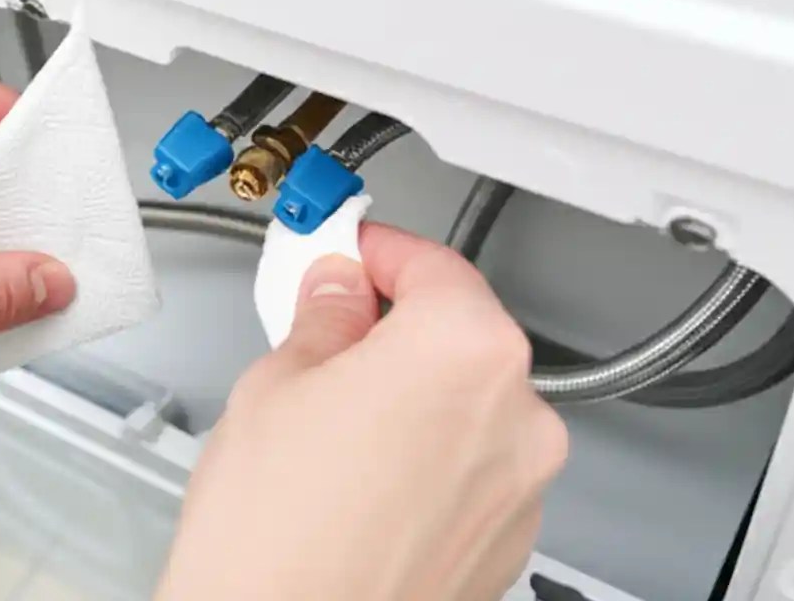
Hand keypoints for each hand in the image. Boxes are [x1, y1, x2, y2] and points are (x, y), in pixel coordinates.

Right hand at [157, 225, 566, 600]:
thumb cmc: (274, 538)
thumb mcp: (276, 385)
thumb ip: (323, 319)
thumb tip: (336, 291)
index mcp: (466, 352)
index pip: (432, 266)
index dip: (378, 251)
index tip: (348, 253)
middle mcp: (516, 417)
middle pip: (459, 336)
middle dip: (394, 327)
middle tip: (327, 330)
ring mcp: (519, 487)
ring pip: (466, 406)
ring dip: (413, 395)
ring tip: (333, 422)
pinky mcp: (506, 542)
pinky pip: (472, 469)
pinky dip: (429, 457)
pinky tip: (361, 478)